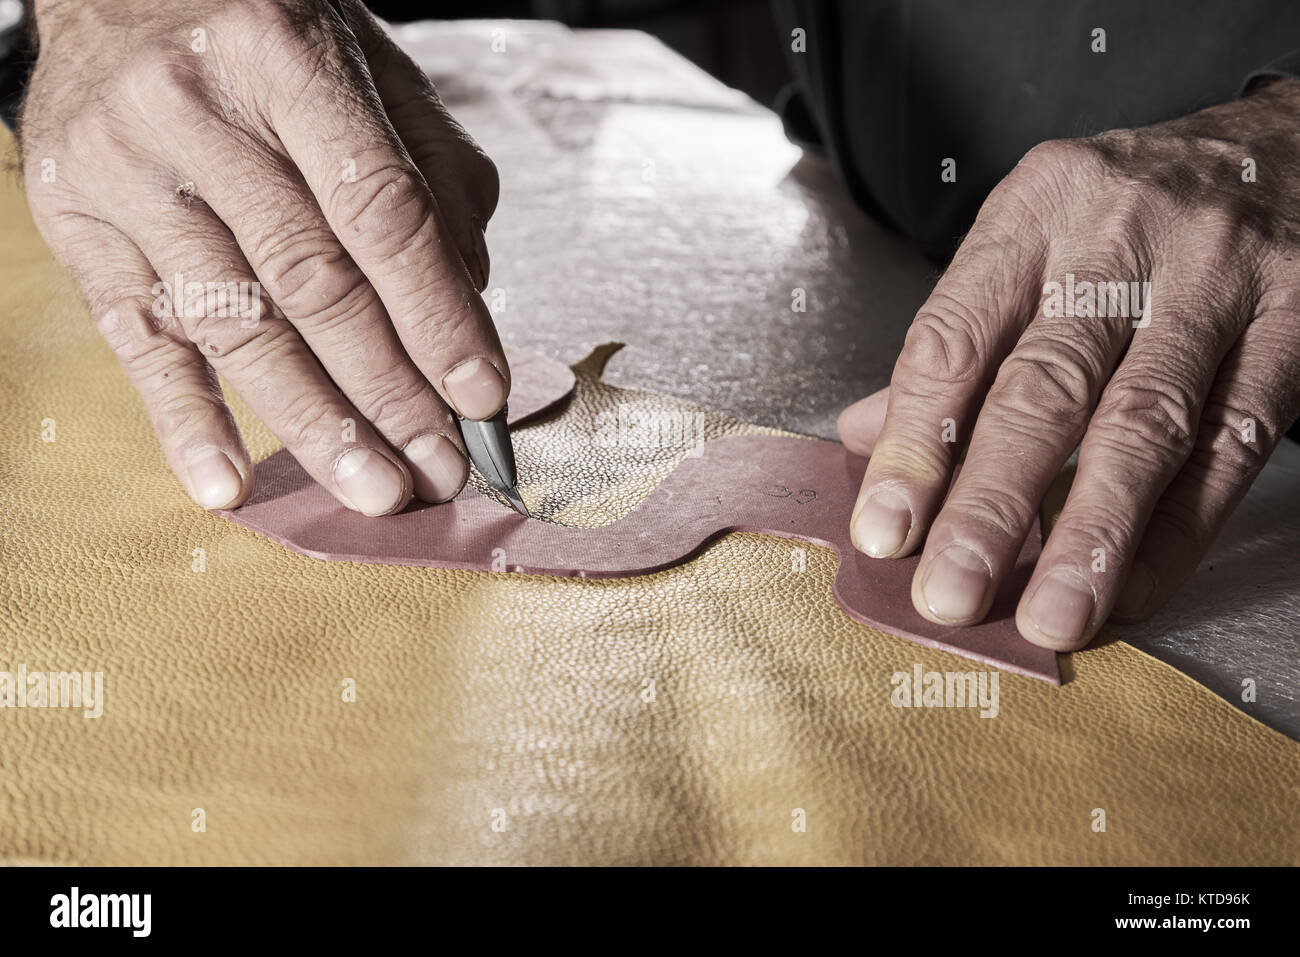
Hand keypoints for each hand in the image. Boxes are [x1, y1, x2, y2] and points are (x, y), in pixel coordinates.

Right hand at [20, 0, 503, 514]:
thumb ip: (434, 176)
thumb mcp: (369, 69)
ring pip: (234, 324)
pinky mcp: (74, 224)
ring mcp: (124, 171)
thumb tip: (468, 300)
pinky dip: (185, 419)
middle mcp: (196, 110)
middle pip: (312, 282)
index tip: (480, 395)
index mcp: (286, 58)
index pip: (381, 213)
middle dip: (388, 392)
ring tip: (372, 490)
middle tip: (440, 467)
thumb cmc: (262, 35)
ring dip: (312, 423)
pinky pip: (137, 337)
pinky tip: (229, 483)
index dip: (437, 315)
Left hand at [842, 78, 1299, 650]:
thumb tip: (865, 438)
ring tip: (1052, 618)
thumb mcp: (1031, 241)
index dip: (915, 445)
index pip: (953, 339)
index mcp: (1032, 213)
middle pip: (1044, 389)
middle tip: (950, 595)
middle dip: (992, 505)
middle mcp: (1119, 238)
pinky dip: (1179, 530)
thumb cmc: (1127, 215)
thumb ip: (956, 341)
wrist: (1282, 148)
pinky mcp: (1295, 324)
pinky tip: (1132, 589)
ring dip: (1091, 535)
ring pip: (1143, 424)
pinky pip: (1231, 445)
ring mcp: (1216, 279)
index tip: (882, 533)